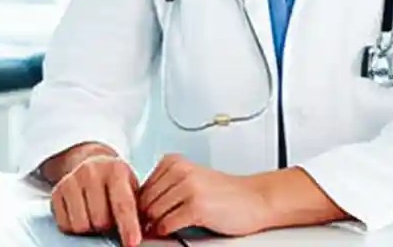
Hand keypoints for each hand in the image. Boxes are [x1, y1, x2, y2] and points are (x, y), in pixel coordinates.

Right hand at [50, 154, 143, 246]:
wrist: (92, 163)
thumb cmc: (117, 184)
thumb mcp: (132, 189)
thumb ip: (136, 210)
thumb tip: (136, 239)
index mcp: (116, 170)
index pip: (123, 205)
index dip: (128, 227)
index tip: (132, 244)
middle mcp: (91, 171)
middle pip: (100, 220)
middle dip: (107, 227)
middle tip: (109, 217)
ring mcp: (71, 180)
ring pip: (81, 225)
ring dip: (90, 228)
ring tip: (95, 215)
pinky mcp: (56, 191)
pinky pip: (65, 225)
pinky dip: (74, 227)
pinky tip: (81, 213)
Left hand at [136, 154, 272, 237]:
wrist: (254, 199)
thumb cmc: (223, 193)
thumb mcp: (189, 180)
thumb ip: (166, 189)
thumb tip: (138, 208)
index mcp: (174, 161)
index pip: (142, 186)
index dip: (139, 205)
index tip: (140, 216)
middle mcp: (179, 170)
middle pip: (145, 201)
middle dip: (144, 217)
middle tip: (146, 227)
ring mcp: (188, 187)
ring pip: (153, 213)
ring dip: (153, 226)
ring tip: (157, 231)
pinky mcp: (196, 206)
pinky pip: (167, 224)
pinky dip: (165, 231)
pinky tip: (170, 231)